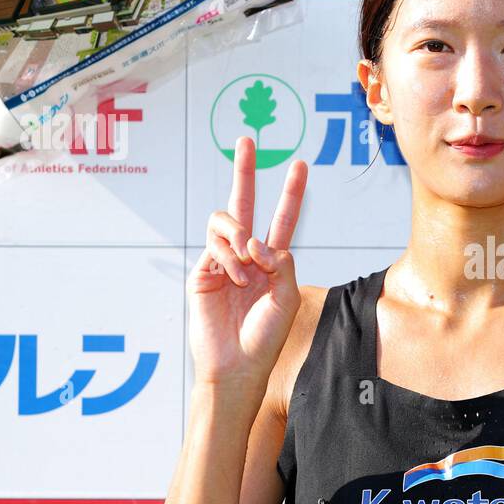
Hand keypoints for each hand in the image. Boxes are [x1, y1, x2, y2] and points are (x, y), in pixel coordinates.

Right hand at [188, 137, 307, 391]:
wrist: (236, 364)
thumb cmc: (265, 337)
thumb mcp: (286, 298)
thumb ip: (282, 264)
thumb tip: (259, 241)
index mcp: (273, 261)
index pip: (282, 219)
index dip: (291, 193)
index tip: (300, 165)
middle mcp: (247, 255)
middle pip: (244, 203)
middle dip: (245, 171)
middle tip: (247, 139)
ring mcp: (222, 260)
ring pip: (226, 222)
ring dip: (239, 237)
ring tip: (248, 266)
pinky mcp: (203, 270)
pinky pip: (216, 245)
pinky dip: (230, 256)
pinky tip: (236, 277)